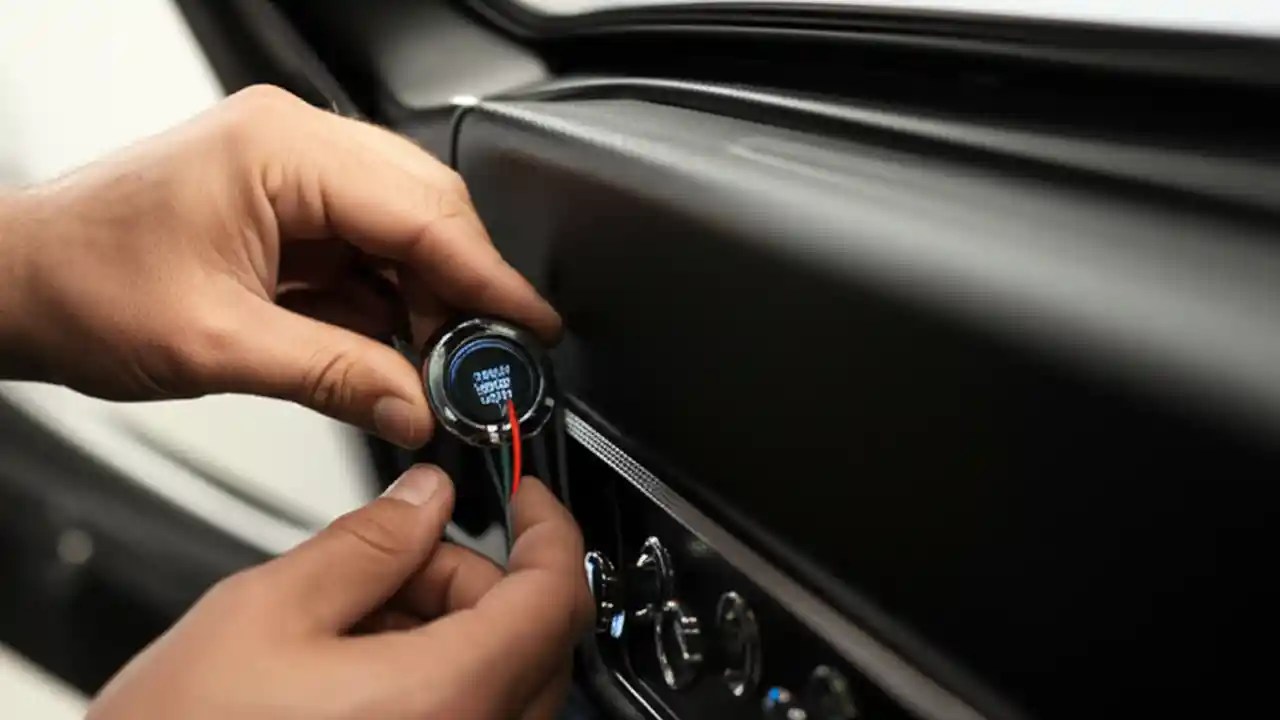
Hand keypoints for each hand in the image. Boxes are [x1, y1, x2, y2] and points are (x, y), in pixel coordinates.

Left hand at [0, 85, 558, 446]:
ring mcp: (289, 171)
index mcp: (280, 152)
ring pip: (402, 229)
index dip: (487, 276)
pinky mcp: (283, 206)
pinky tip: (397, 347)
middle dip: (464, 289)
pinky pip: (365, 248)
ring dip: (428, 299)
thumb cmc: (78, 286)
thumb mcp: (220, 346)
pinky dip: (389, 299)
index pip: (421, 211)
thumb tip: (417, 406)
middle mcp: (293, 144)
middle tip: (488, 362)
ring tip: (441, 368)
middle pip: (425, 209)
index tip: (531, 325)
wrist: (11, 284)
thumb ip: (336, 375)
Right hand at [87, 465, 593, 719]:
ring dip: (450, 629)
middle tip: (397, 555)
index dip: (548, 527)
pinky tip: (356, 669)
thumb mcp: (266, 614)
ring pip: (504, 679)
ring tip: (351, 622)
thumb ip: (367, 543)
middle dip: (473, 578)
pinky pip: (472, 719)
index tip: (525, 494)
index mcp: (446, 701)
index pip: (555, 596)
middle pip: (532, 636)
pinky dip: (437, 677)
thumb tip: (425, 497)